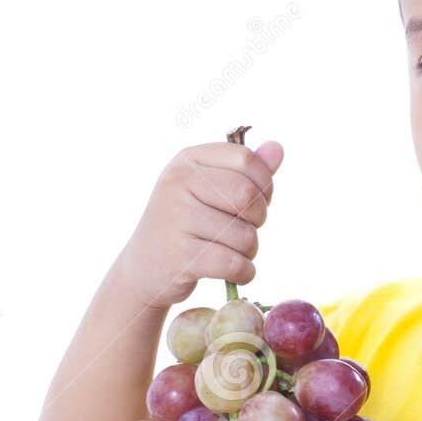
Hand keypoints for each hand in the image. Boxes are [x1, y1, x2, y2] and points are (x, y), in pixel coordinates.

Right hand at [115, 139, 282, 308]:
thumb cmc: (185, 224)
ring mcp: (177, 218)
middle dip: (258, 219)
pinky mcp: (182, 255)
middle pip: (248, 196)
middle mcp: (178, 183)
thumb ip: (246, 170)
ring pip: (245, 235)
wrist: (143, 268)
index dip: (264, 184)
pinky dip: (244, 271)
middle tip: (244, 229)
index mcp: (188, 160)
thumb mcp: (209, 189)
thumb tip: (277, 149)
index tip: (254, 201)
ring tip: (232, 251)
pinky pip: (235, 263)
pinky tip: (235, 271)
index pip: (246, 160)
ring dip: (249, 250)